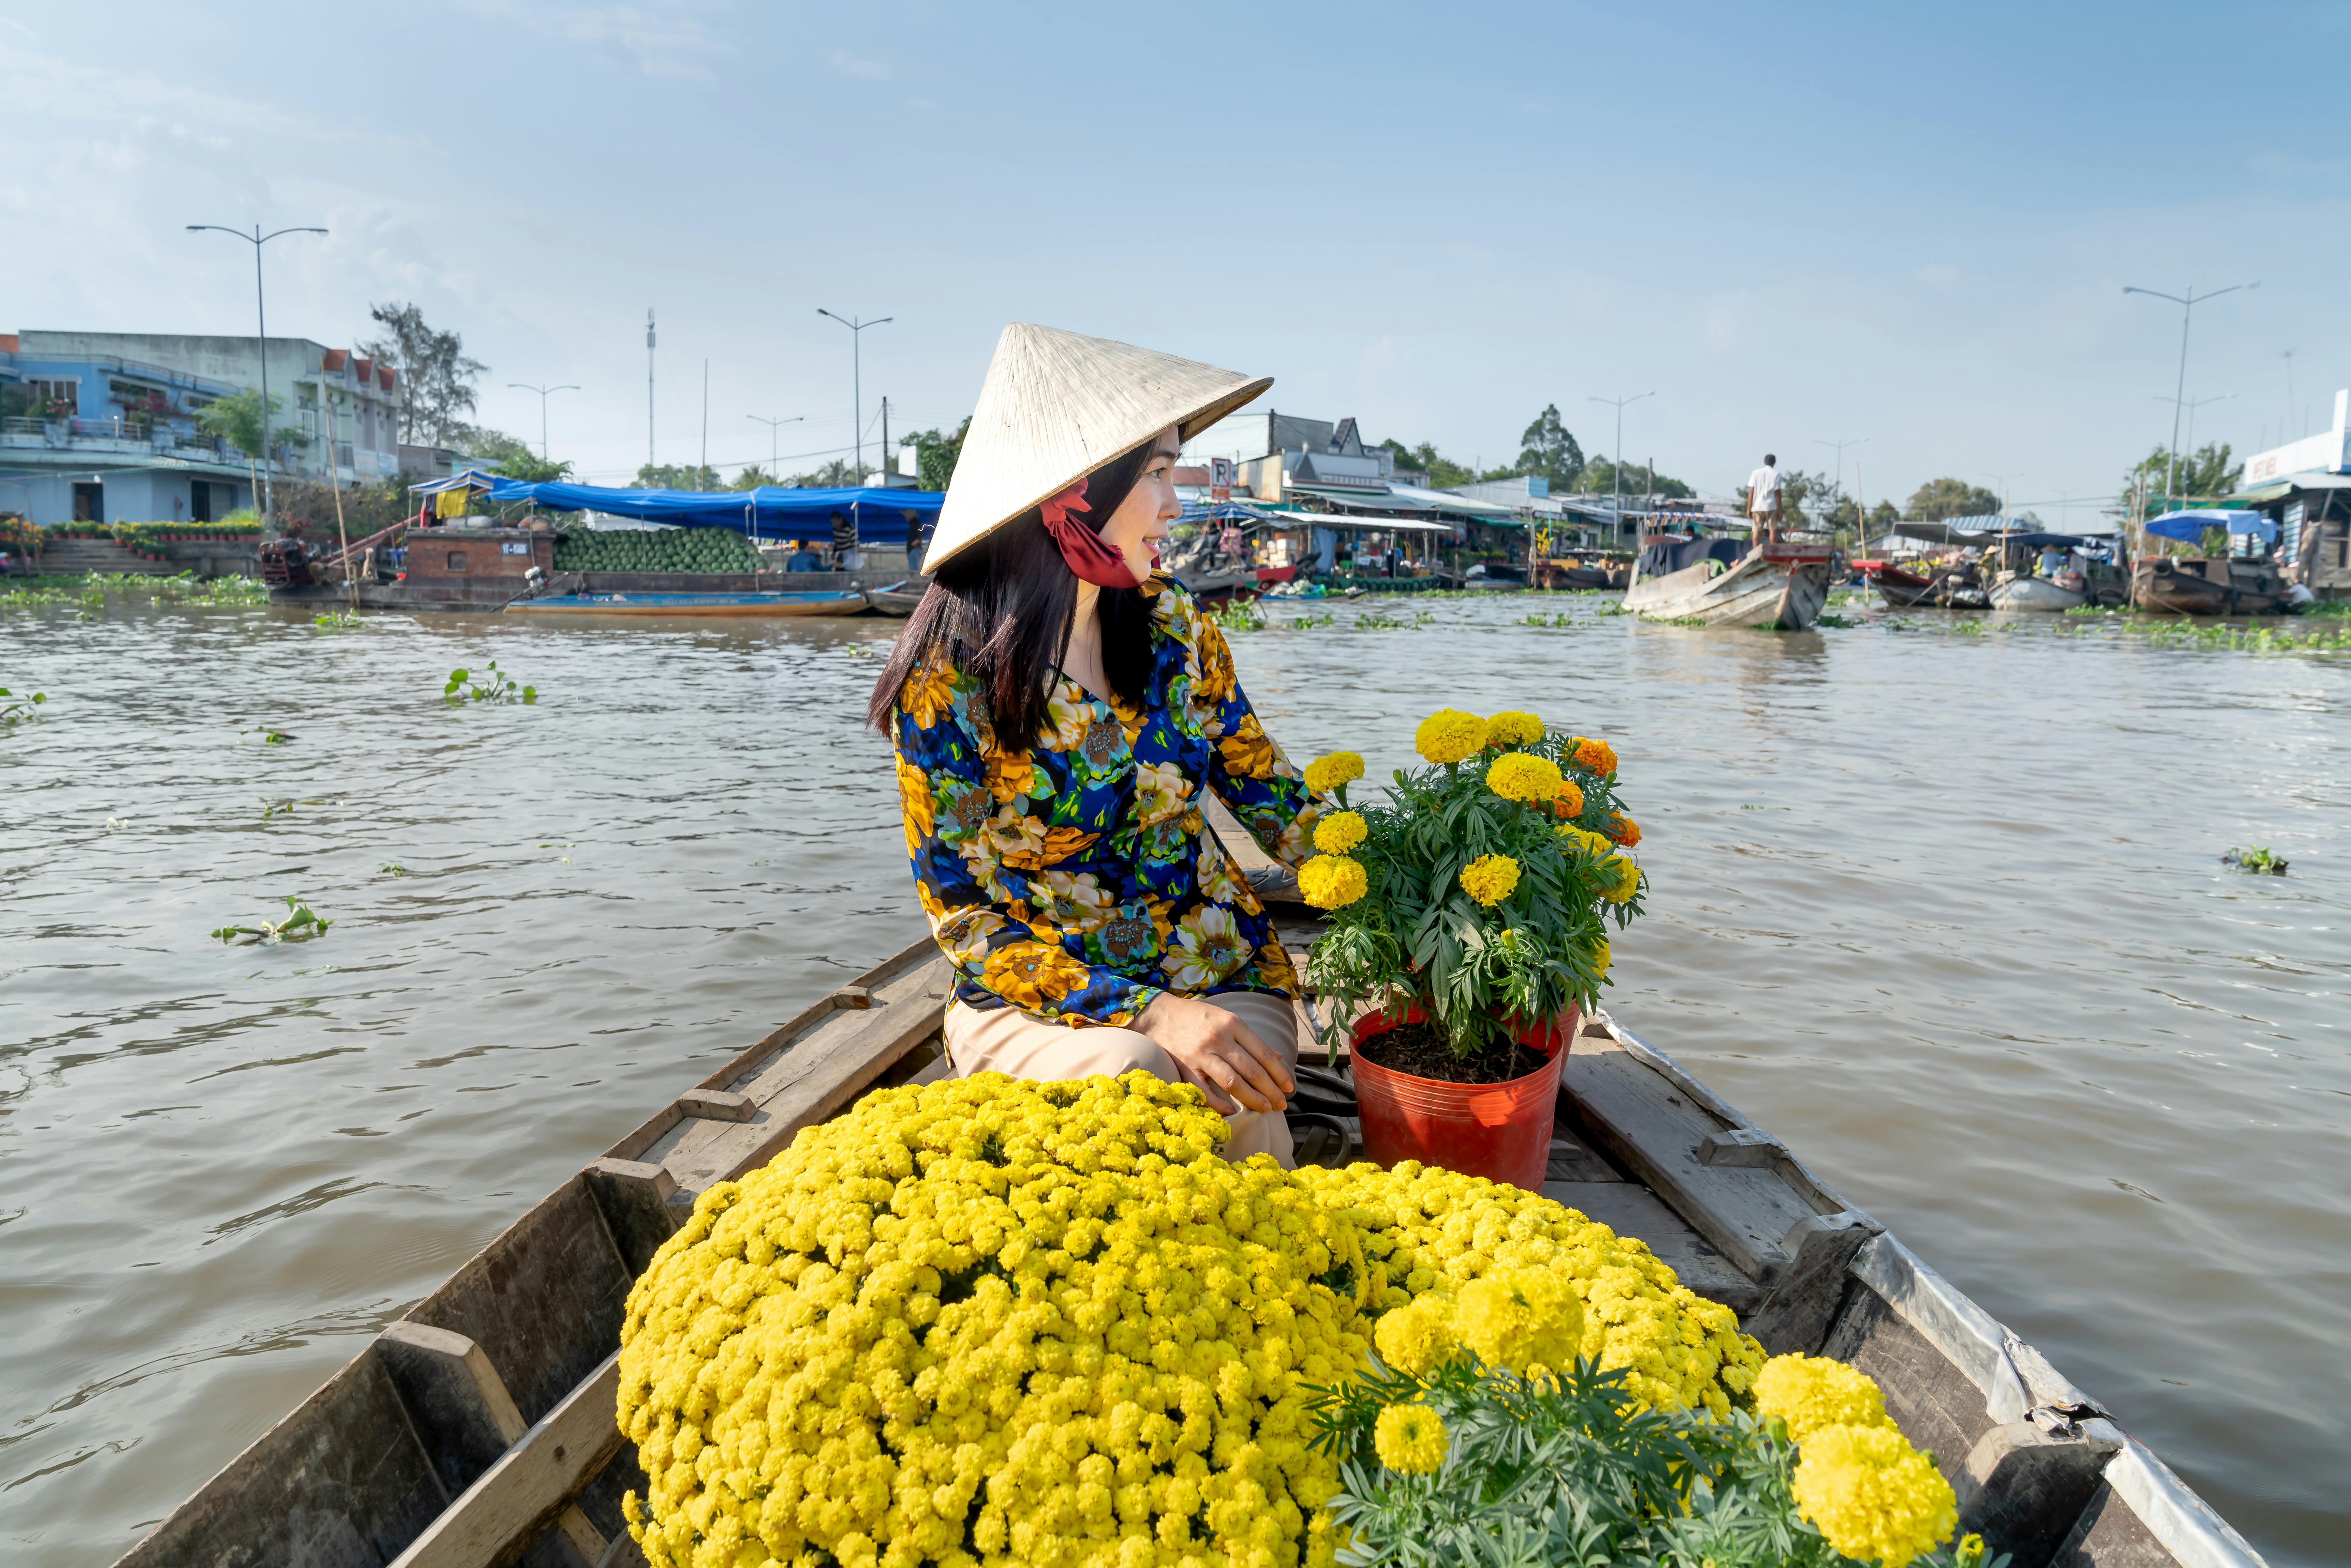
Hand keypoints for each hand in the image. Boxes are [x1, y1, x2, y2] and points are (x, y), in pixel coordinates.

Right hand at [1135, 993, 1293, 1115]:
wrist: (1158, 1014)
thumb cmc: (1198, 1017)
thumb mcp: (1227, 1019)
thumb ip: (1251, 1040)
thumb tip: (1278, 1059)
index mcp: (1232, 1024)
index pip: (1264, 1054)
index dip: (1280, 1074)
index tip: (1290, 1088)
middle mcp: (1218, 1039)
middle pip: (1252, 1071)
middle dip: (1271, 1090)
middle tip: (1282, 1104)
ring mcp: (1200, 1054)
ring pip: (1233, 1082)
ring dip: (1253, 1099)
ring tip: (1266, 1108)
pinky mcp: (1184, 1067)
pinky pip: (1204, 1091)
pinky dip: (1219, 1104)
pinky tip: (1232, 1111)